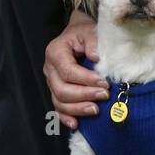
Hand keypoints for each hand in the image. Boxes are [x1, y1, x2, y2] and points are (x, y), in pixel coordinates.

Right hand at [43, 9, 108, 129]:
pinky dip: (65, 118)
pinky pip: (57, 108)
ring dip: (77, 109)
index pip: (68, 72)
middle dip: (84, 95)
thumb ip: (93, 42)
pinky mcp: (56, 91)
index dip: (86, 80)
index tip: (105, 83)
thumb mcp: (89, 30)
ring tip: (96, 110)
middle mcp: (49, 69)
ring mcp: (51, 82)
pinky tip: (76, 124)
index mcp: (55, 52)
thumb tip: (96, 59)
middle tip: (104, 95)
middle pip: (62, 89)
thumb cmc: (84, 32)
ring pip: (59, 102)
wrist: (77, 33)